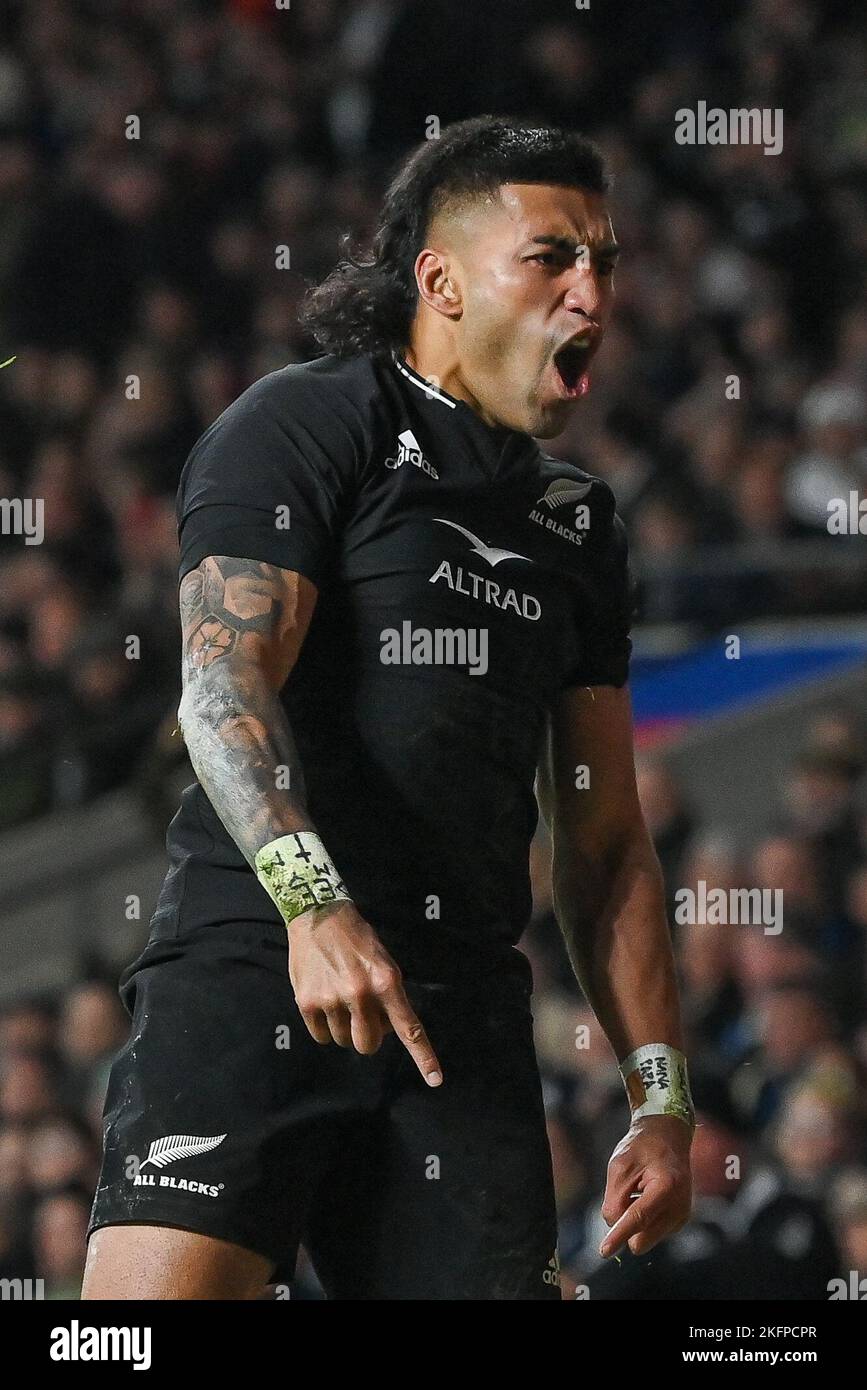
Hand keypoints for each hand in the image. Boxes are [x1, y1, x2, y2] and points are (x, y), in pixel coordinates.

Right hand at [287, 900, 442, 1086]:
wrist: (318, 916)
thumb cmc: (357, 939)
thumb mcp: (384, 961)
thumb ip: (389, 996)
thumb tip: (387, 1029)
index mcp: (386, 982)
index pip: (409, 1028)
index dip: (423, 1057)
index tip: (435, 1080)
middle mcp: (360, 994)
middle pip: (368, 1045)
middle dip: (368, 1037)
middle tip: (363, 1017)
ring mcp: (331, 999)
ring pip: (343, 1041)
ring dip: (344, 1028)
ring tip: (340, 999)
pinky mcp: (307, 1003)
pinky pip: (320, 1036)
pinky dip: (324, 1026)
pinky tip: (324, 1001)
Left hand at [599, 1114, 691, 1258]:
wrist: (668, 1139)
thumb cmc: (643, 1148)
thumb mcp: (620, 1166)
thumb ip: (615, 1199)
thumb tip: (614, 1228)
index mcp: (667, 1186)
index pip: (638, 1218)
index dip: (619, 1235)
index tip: (605, 1251)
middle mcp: (679, 1207)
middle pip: (642, 1238)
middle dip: (626, 1226)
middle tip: (624, 1194)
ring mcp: (681, 1217)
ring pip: (644, 1238)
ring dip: (634, 1221)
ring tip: (639, 1190)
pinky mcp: (678, 1222)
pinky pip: (650, 1231)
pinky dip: (643, 1219)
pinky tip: (646, 1196)